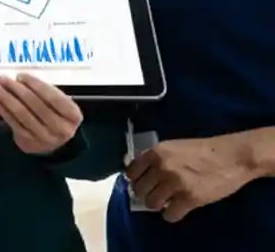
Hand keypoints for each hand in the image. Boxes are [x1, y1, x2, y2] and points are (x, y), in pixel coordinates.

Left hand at [0, 73, 80, 154]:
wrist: (55, 143)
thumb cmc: (56, 115)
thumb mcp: (61, 104)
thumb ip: (45, 92)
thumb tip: (20, 79)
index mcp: (73, 115)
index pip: (54, 97)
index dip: (36, 85)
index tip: (21, 76)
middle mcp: (61, 128)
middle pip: (36, 105)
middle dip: (16, 89)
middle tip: (2, 79)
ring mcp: (45, 137)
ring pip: (22, 114)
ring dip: (6, 99)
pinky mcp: (29, 143)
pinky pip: (13, 123)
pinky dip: (2, 110)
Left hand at [127, 134, 257, 222]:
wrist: (232, 156)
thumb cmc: (203, 150)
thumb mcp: (173, 147)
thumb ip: (156, 159)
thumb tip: (139, 174)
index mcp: (156, 152)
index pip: (131, 172)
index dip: (136, 180)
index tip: (143, 184)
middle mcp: (162, 167)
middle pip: (139, 190)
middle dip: (147, 194)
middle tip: (158, 194)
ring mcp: (175, 183)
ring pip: (152, 204)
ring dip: (158, 205)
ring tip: (169, 201)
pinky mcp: (190, 198)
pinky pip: (170, 215)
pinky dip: (172, 215)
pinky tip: (179, 208)